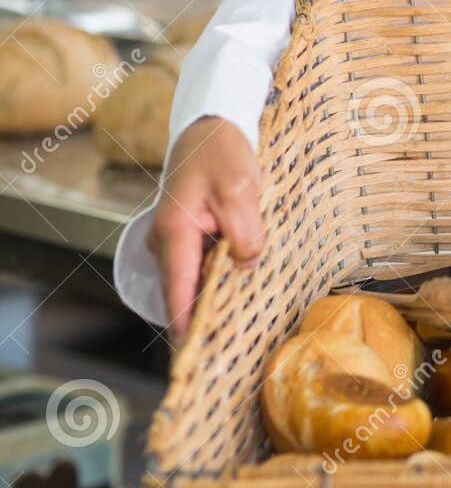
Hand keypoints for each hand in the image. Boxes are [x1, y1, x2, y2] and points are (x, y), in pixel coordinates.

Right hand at [147, 116, 263, 341]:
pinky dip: (216, 285)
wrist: (210, 128)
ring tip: (235, 338)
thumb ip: (245, 230)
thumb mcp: (240, 188)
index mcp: (175, 232)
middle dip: (204, 323)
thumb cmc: (222, 153)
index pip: (177, 291)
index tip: (195, 359)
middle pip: (182, 295)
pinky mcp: (187, 240)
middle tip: (229, 356)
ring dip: (212, 305)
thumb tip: (247, 266)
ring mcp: (174, 243)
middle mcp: (166, 243)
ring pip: (192, 285)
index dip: (187, 326)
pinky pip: (199, 271)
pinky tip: (238, 299)